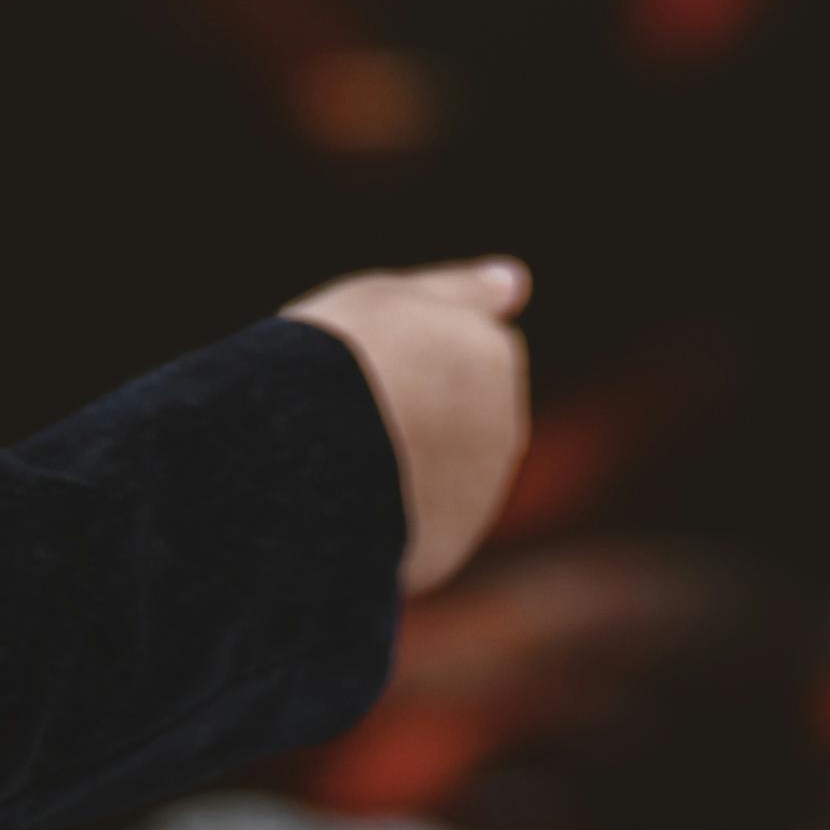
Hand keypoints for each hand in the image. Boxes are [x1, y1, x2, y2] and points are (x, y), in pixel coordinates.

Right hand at [287, 257, 531, 597]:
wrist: (313, 453)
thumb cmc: (347, 356)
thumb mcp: (399, 296)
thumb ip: (465, 292)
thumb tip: (516, 280)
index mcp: (495, 358)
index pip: (466, 343)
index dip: (413, 344)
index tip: (371, 348)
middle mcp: (503, 428)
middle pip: (458, 410)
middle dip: (420, 408)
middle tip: (353, 400)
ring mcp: (479, 495)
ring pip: (442, 469)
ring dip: (408, 462)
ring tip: (345, 453)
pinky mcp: (447, 549)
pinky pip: (420, 523)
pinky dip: (395, 514)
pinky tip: (351, 499)